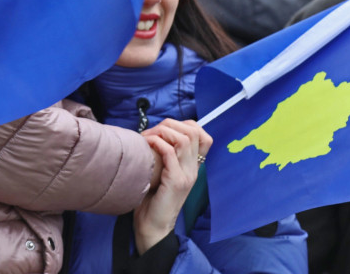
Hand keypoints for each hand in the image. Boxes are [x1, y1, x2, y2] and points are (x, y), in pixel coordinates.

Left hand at [132, 118, 211, 253]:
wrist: (153, 226)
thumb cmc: (152, 198)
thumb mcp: (163, 173)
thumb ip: (166, 157)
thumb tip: (154, 134)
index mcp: (192, 166)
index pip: (202, 135)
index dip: (184, 124)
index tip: (163, 129)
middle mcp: (193, 169)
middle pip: (193, 131)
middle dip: (169, 124)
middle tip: (151, 132)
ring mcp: (186, 175)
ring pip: (184, 138)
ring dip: (162, 131)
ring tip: (147, 138)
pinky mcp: (175, 181)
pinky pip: (169, 151)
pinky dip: (156, 143)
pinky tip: (146, 145)